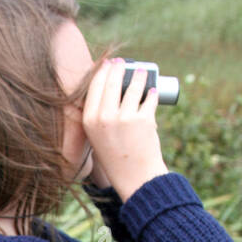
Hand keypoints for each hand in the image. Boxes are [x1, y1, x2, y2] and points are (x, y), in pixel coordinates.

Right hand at [82, 58, 167, 201]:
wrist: (135, 178)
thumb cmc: (116, 158)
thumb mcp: (97, 138)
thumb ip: (99, 116)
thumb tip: (112, 87)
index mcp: (89, 121)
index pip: (94, 86)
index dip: (102, 71)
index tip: (108, 63)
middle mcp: (104, 118)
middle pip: (111, 81)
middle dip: (119, 68)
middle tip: (123, 63)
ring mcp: (124, 118)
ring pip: (132, 86)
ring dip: (139, 76)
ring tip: (142, 73)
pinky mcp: (143, 119)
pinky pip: (149, 99)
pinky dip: (152, 94)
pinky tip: (152, 91)